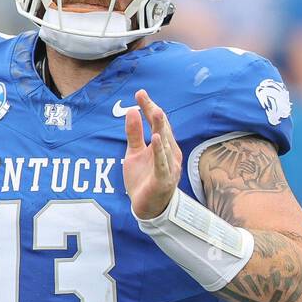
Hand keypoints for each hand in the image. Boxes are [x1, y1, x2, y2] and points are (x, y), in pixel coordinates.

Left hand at [122, 89, 181, 219]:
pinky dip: (160, 151)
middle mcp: (170, 153)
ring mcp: (169, 166)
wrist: (147, 208)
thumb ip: (133, 133)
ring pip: (164, 144)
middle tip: (144, 97)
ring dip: (160, 128)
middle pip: (162, 129)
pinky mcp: (164, 179)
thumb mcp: (134, 153)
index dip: (148, 107)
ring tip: (154, 111)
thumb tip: (131, 110)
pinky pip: (162, 163)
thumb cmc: (143, 179)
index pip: (158, 123)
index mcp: (164, 145)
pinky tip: (156, 139)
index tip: (139, 93)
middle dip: (153, 113)